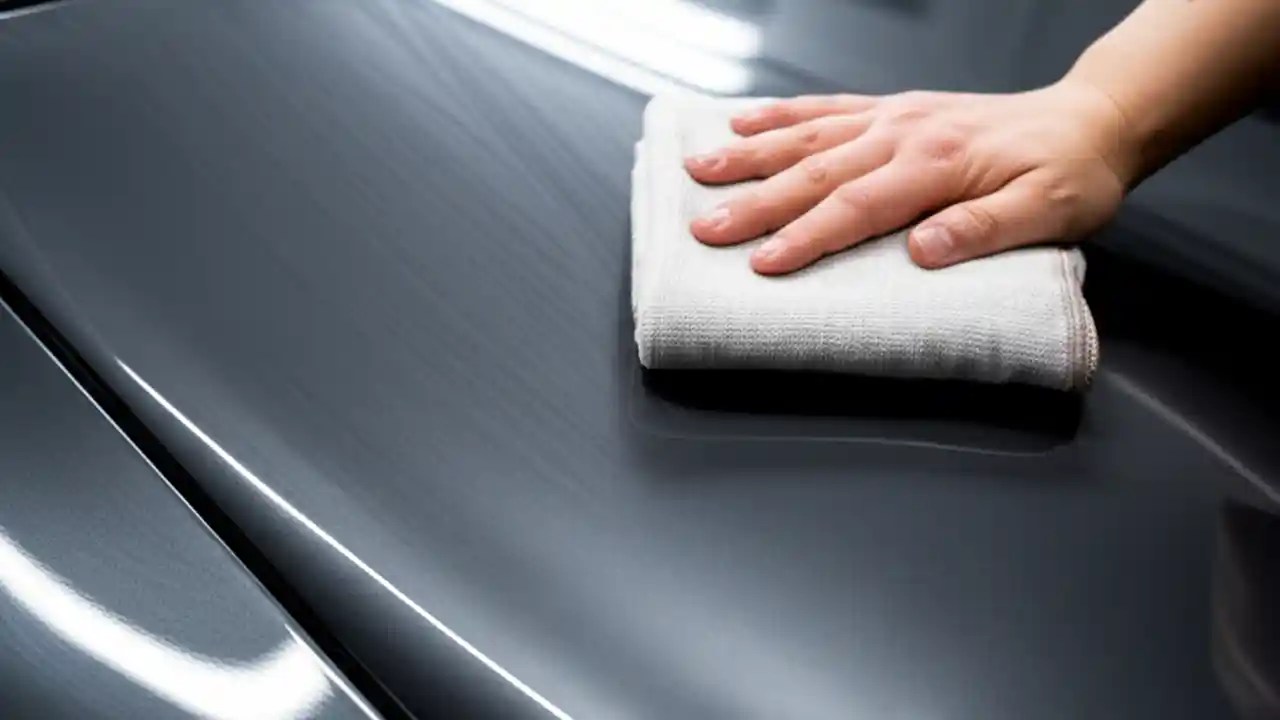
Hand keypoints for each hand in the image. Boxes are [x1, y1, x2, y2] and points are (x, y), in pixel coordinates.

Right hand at [684, 80, 1135, 273]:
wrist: (1089, 120)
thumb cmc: (1070, 175)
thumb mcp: (1048, 212)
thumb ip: (984, 229)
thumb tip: (922, 252)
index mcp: (937, 164)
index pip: (857, 207)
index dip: (806, 238)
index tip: (761, 265)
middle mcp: (904, 133)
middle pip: (816, 171)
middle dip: (755, 202)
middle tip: (704, 227)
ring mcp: (894, 117)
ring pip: (809, 135)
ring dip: (751, 155)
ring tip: (699, 170)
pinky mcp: (893, 110)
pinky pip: (827, 109)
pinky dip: (783, 116)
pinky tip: (745, 124)